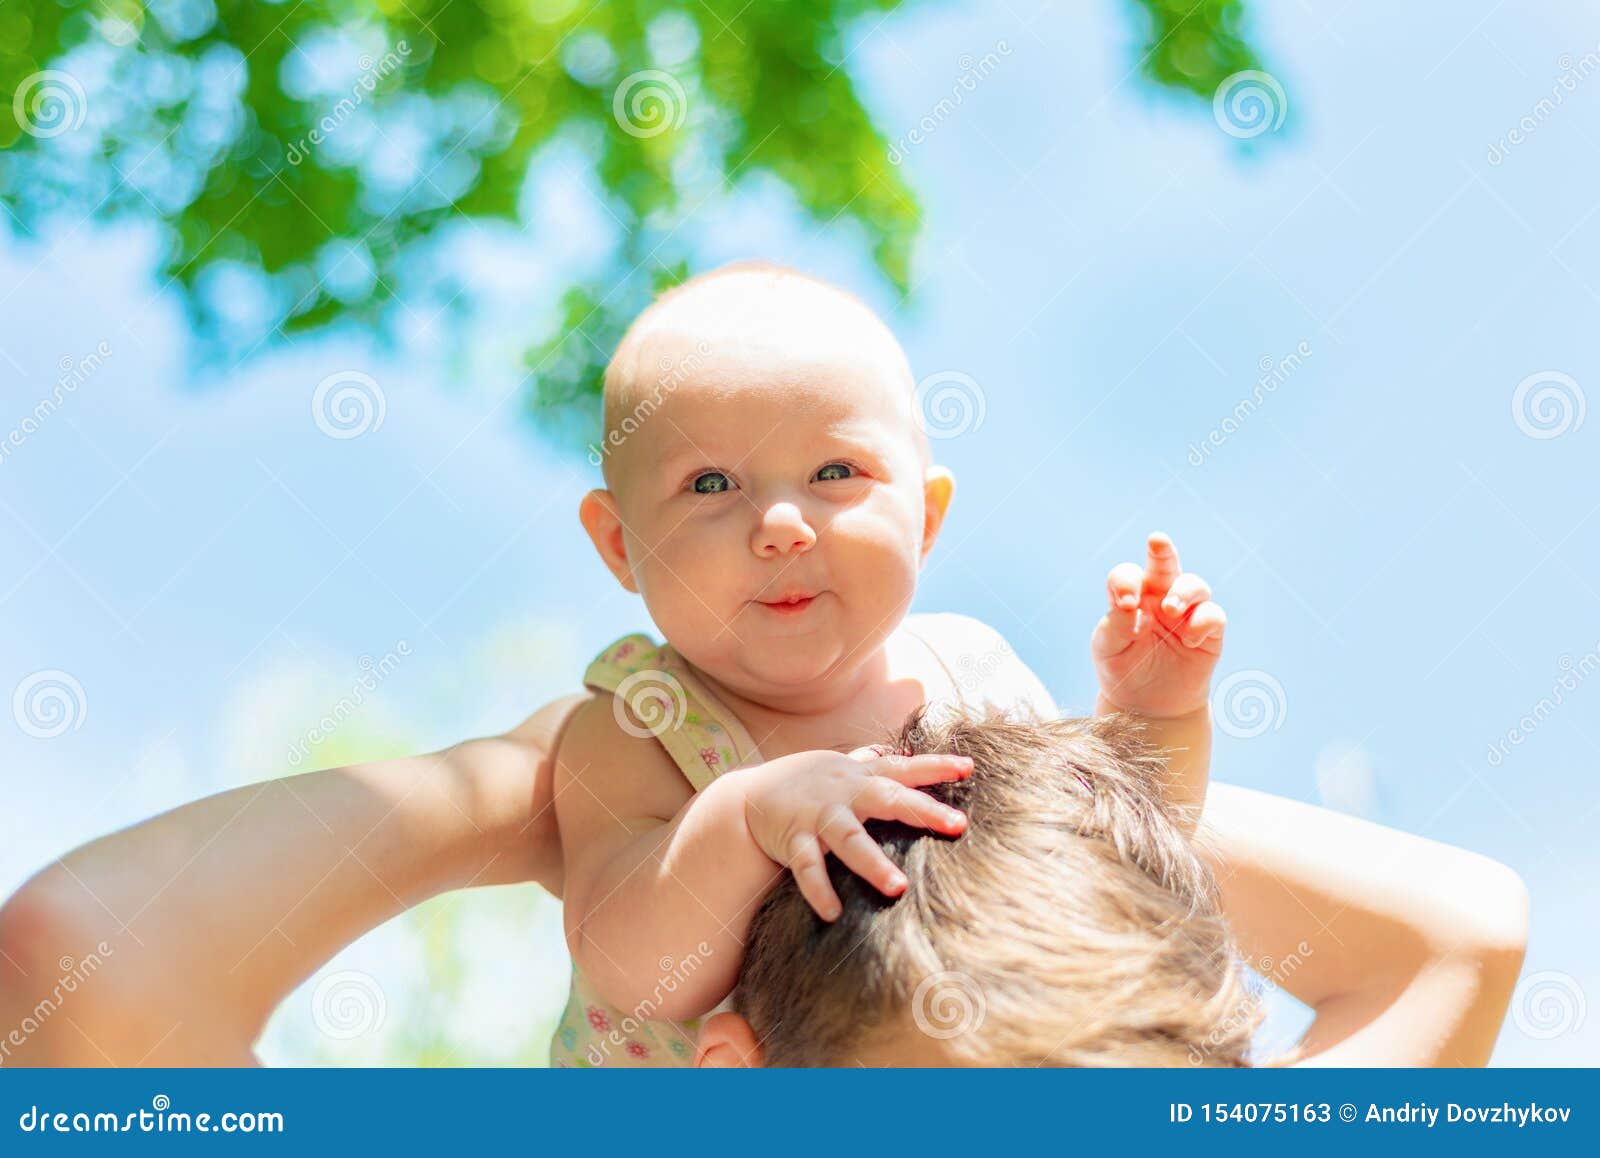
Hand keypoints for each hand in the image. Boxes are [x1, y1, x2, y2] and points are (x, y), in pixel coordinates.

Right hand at [737, 746, 971, 920]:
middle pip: (887, 798)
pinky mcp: (791, 839)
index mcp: (859, 777)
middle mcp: (843, 793)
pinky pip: (807, 867)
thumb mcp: (840, 768)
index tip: (969, 768)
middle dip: (922, 811)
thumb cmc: (807, 783)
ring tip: (897, 888)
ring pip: (848, 838)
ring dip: (872, 862)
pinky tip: (833, 914)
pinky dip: (818, 889)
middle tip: (958, 825)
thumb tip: (899, 750)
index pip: (904, 767)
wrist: (748, 797)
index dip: (936, 767)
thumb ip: (870, 762)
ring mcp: (817, 816)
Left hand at [1091, 532, 1225, 717]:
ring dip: (1184, 591)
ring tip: (1171, 609)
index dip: (1125, 582)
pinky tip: (1189, 639)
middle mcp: (1159, 596)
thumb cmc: (1122, 668)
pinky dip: (1203, 622)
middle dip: (1162, 550)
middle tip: (1156, 540)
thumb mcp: (1109, 649)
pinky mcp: (1208, 631)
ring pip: (1194, 584)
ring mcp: (1186, 612)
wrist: (1147, 705)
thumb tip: (1130, 605)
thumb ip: (1116, 625)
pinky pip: (1213, 615)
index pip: (1126, 575)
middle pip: (1164, 563)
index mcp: (1130, 596)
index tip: (1125, 604)